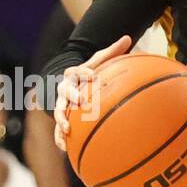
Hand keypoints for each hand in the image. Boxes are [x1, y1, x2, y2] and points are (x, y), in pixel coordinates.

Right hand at [54, 34, 131, 150]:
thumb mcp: (99, 61)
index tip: (92, 74)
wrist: (70, 82)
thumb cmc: (89, 72)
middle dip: (71, 96)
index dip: (84, 72)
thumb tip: (128, 38)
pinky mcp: (62, 117)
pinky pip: (58, 129)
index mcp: (74, 74)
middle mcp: (65, 88)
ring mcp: (61, 104)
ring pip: (58, 111)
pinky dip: (60, 138)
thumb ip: (113, 51)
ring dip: (61, 120)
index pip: (78, 71)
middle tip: (79, 101)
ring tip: (67, 129)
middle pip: (65, 91)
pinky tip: (65, 149)